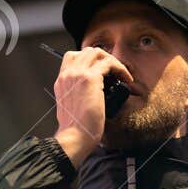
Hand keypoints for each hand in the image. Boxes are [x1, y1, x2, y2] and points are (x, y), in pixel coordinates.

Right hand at [52, 48, 133, 165]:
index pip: (73, 58)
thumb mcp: (71, 107)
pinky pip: (109, 63)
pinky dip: (120, 68)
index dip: (90, 61)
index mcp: (61, 81)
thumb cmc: (76, 129)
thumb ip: (76, 94)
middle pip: (86, 51)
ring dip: (112, 61)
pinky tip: (126, 79)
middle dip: (103, 58)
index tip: (103, 72)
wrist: (74, 137)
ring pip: (97, 53)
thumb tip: (91, 92)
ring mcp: (77, 74)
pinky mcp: (90, 78)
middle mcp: (67, 74)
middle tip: (114, 72)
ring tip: (121, 74)